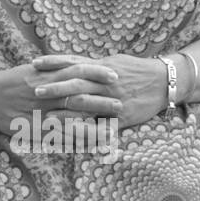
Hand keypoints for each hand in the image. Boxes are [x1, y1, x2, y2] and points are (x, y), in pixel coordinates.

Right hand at [0, 57, 121, 134]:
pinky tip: (89, 147)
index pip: (77, 71)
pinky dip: (74, 143)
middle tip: (121, 105)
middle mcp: (45, 93)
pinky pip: (58, 138)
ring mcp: (39, 112)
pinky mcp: (33, 129)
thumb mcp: (33, 69)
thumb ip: (54, 69)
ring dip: (93, 127)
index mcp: (46, 75)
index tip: (115, 75)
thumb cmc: (10, 81)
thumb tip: (77, 65)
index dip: (97, 73)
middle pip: (79, 97)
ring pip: (71, 120)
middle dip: (101, 102)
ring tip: (112, 132)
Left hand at [32, 53, 166, 129]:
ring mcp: (114, 100)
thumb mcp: (114, 61)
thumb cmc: (136, 70)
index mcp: (101, 67)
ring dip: (67, 111)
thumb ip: (92, 64)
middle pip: (76, 83)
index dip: (53, 63)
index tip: (34, 64)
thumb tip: (70, 62)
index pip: (73, 62)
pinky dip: (91, 132)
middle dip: (55, 87)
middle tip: (35, 91)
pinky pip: (105, 126)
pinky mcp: (122, 117)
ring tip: (48, 117)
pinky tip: (76, 139)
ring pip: (88, 104)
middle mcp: (106, 82)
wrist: (165, 81)